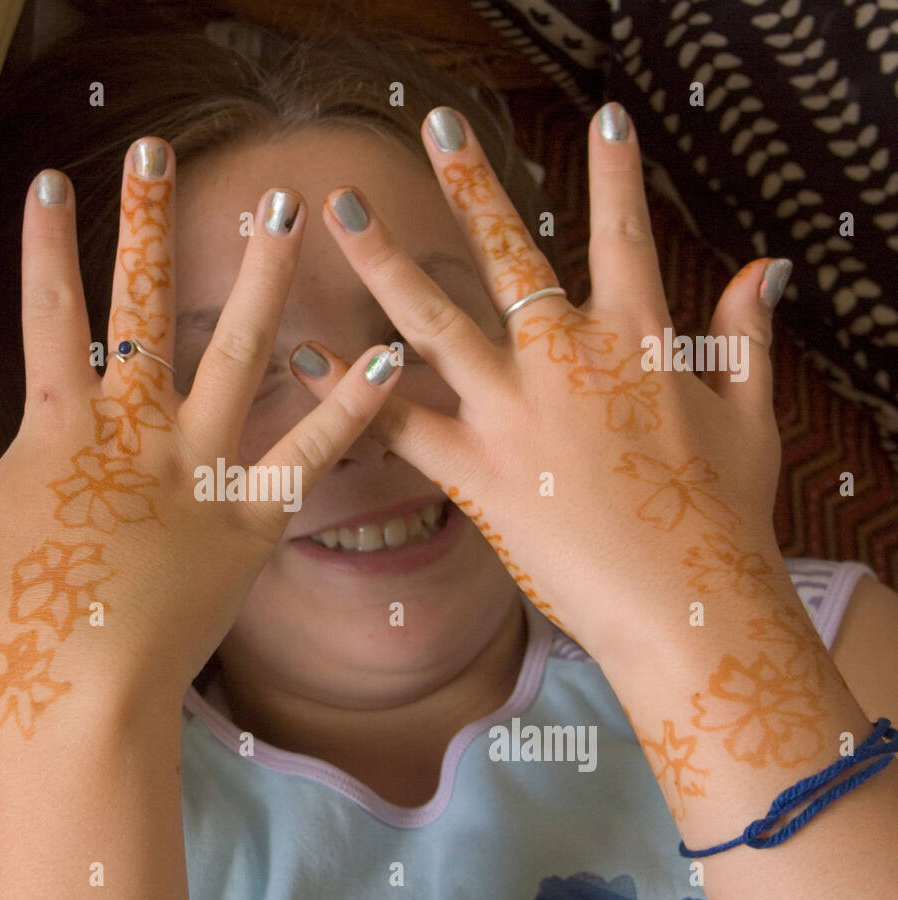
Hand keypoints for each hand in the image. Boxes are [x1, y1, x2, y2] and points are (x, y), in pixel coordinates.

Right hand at [0, 137, 400, 735]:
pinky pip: (310, 452)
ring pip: (239, 352)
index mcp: (62, 426)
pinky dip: (352, 406)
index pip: (49, 310)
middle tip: (159, 150)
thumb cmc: (6, 614)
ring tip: (286, 208)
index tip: (54, 177)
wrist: (79, 691)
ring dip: (262, 277)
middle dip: (147, 222)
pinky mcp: (252, 517)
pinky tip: (390, 355)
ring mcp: (200, 467)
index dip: (46, 241)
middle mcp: (136, 429)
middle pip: (144, 305)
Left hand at [293, 103, 790, 660]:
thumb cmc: (723, 520)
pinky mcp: (477, 473)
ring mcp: (515, 413)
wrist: (687, 606)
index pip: (626, 234)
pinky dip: (351, 390)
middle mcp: (567, 360)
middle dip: (473, 184)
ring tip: (341, 209)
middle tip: (435, 127)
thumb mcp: (751, 417)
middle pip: (512, 254)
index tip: (603, 117)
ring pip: (436, 319)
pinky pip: (399, 422)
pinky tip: (309, 354)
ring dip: (385, 259)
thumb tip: (766, 266)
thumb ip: (746, 336)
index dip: (617, 173)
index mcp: (639, 340)